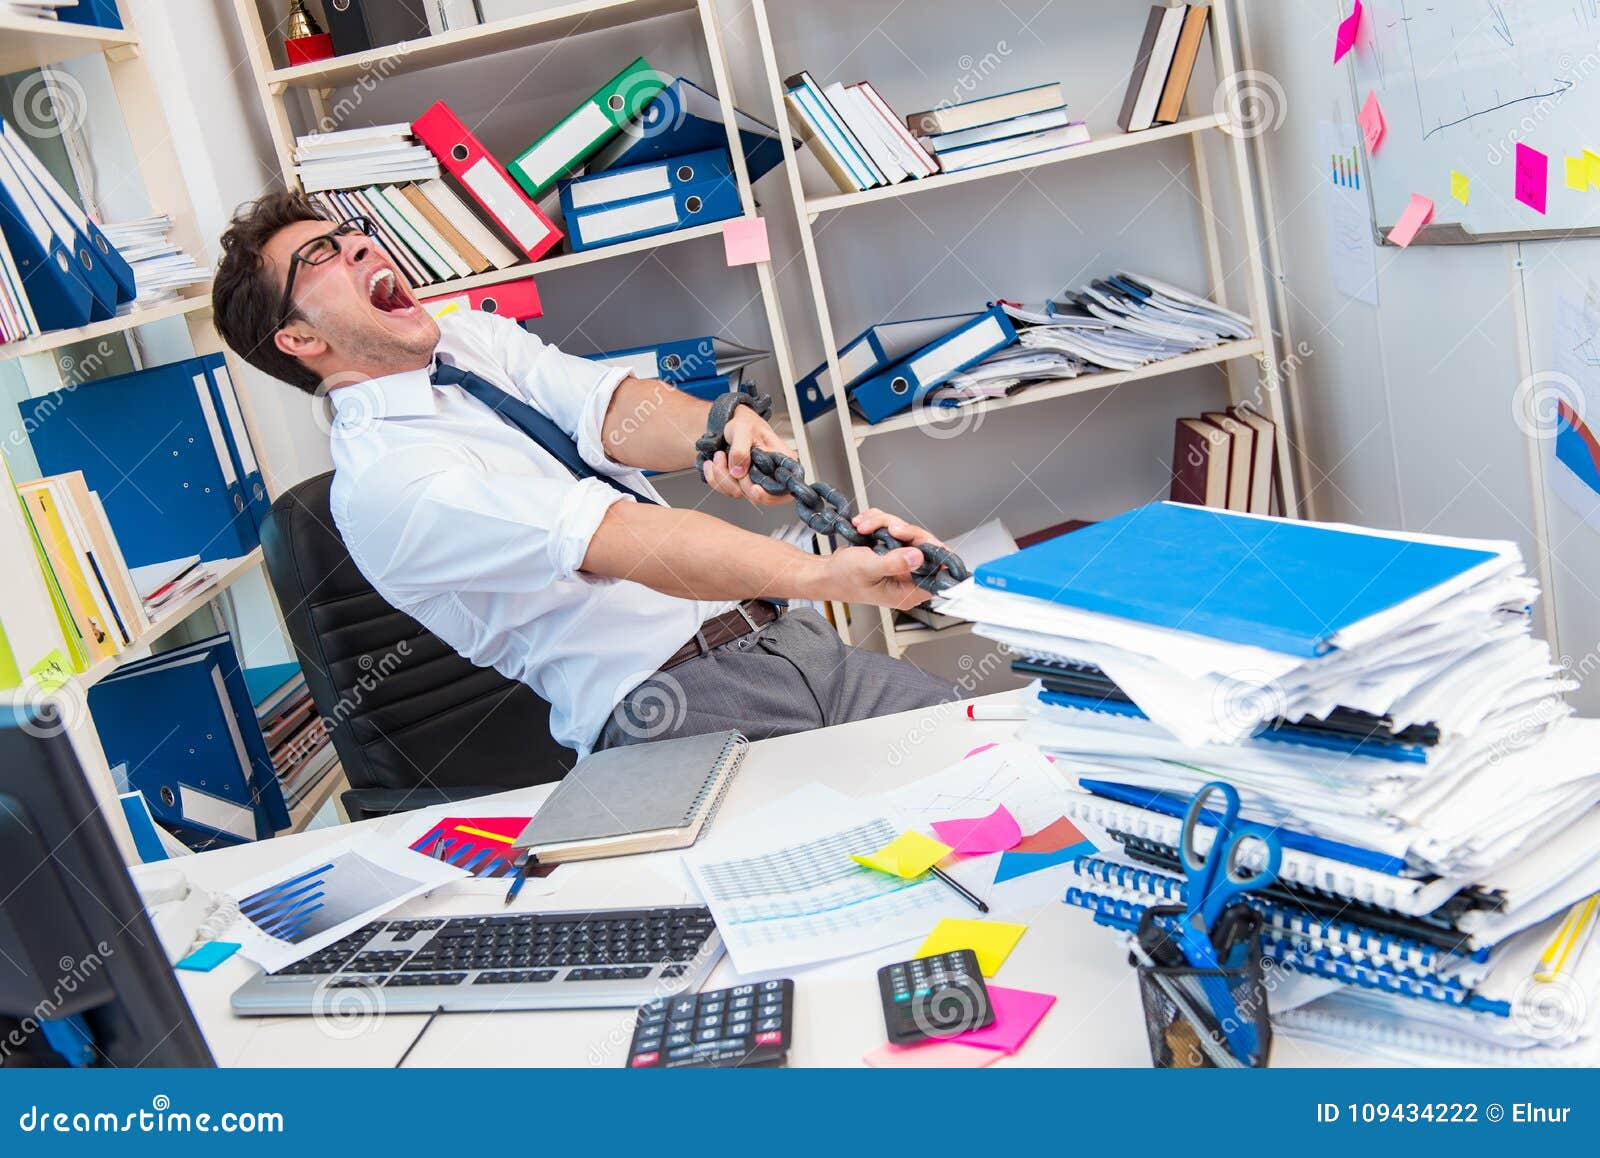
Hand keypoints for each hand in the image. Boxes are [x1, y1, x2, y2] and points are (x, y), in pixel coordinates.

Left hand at [702, 407, 794, 506]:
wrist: (731, 422)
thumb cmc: (744, 422)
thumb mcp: (742, 430)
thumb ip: (740, 451)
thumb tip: (739, 472)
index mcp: (782, 461)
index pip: (784, 490)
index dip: (769, 495)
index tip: (754, 490)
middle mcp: (771, 474)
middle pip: (758, 496)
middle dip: (736, 481)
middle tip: (724, 457)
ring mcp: (756, 480)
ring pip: (739, 493)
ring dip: (722, 476)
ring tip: (718, 455)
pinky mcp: (742, 483)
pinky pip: (727, 490)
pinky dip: (715, 478)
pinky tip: (713, 464)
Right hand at [821, 508, 949, 609]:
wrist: (825, 573)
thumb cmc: (842, 578)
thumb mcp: (868, 569)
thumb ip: (894, 563)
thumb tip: (919, 556)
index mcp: (908, 590)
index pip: (938, 572)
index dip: (936, 553)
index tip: (921, 540)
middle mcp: (908, 577)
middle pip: (924, 545)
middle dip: (904, 531)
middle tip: (889, 528)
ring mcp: (901, 562)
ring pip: (907, 532)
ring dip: (884, 523)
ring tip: (864, 527)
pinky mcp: (892, 550)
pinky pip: (893, 527)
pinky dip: (877, 522)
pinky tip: (862, 527)